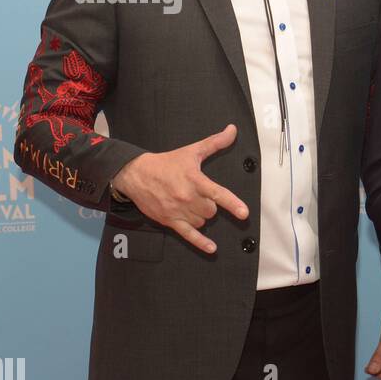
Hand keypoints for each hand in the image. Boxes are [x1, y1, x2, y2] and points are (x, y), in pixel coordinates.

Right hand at [111, 123, 248, 253]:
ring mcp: (178, 210)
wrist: (136, 174)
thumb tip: (232, 130)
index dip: (232, 204)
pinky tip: (211, 249)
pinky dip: (200, 242)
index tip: (244, 213)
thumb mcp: (191, 151)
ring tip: (191, 204)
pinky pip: (188, 235)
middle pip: (212, 210)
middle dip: (210, 205)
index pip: (218, 193)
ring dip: (202, 216)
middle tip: (199, 195)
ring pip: (202, 221)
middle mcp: (187, 197)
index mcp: (195, 180)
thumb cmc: (166, 163)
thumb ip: (215, 143)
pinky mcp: (169, 220)